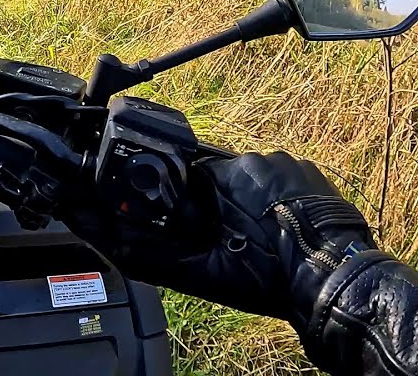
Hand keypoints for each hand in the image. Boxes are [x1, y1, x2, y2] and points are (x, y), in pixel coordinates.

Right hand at [60, 151, 374, 332]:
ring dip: (249, 201)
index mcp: (225, 175)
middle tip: (232, 239)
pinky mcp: (311, 171)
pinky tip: (280, 227)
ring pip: (250, 178)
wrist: (335, 284)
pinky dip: (276, 200)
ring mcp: (288, 162)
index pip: (188, 178)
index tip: (201, 231)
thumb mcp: (204, 273)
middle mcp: (255, 158)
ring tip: (261, 236)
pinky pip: (280, 180)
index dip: (189, 205)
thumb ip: (153, 255)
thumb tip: (109, 242)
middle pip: (219, 176)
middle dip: (219, 203)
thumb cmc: (270, 277)